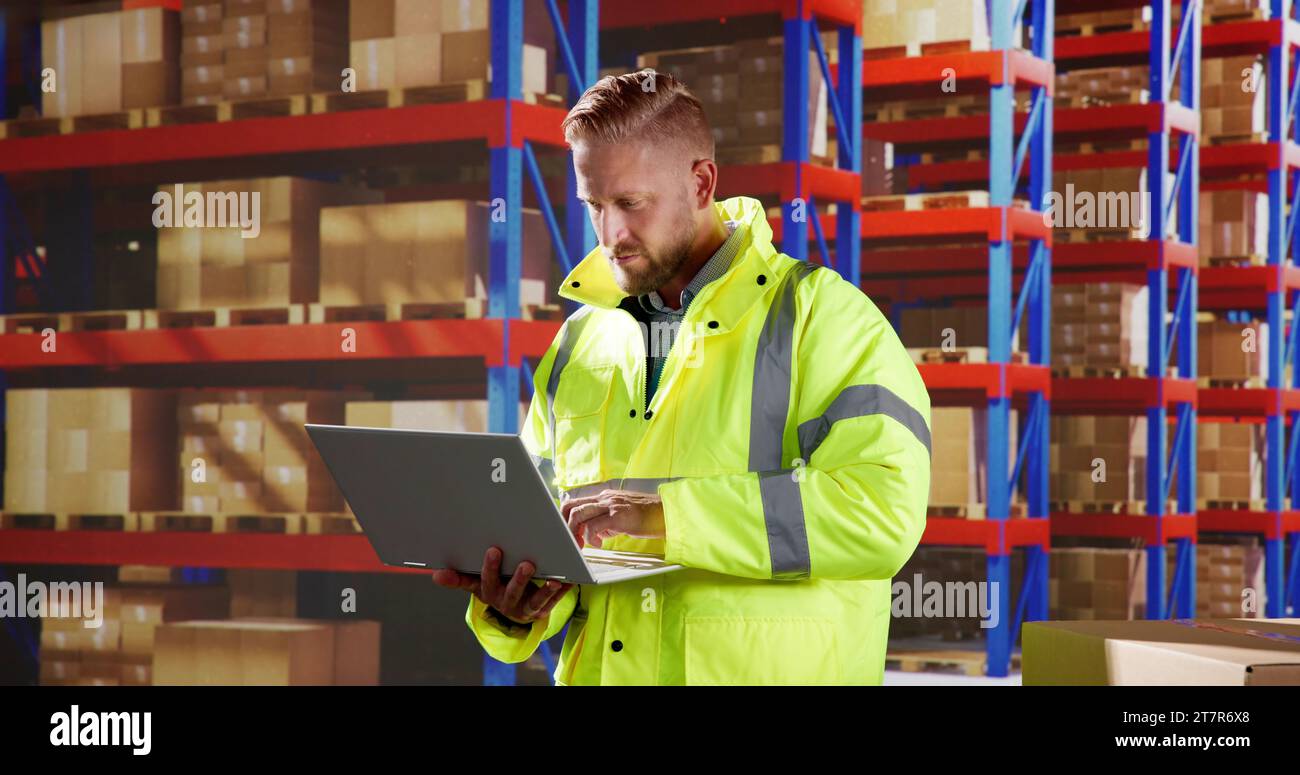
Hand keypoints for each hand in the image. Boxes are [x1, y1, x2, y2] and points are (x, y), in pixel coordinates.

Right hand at [431, 546, 572, 625]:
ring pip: (534, 601)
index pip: (485, 582)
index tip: (494, 550)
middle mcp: (506, 603)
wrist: (513, 606)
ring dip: (543, 590)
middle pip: (511, 592)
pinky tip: (569, 580)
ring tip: (553, 579)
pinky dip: (562, 592)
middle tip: (526, 564)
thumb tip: (436, 575)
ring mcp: (525, 609)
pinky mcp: (542, 610)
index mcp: (489, 593)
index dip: (489, 568)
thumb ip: (459, 578)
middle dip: (518, 579)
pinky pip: (554, 602)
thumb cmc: (495, 585)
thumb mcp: (476, 582)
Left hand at [560, 489, 665, 548]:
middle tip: (572, 542)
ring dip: (574, 532)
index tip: (569, 533)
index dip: (566, 519)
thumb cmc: (647, 516)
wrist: (666, 512)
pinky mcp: (617, 516)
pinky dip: (590, 538)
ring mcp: (610, 505)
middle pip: (571, 507)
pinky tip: (599, 544)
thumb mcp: (622, 516)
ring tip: (582, 545)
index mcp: (604, 496)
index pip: (576, 502)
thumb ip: (605, 522)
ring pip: (578, 515)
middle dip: (566, 526)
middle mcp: (604, 498)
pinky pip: (593, 526)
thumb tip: (593, 533)